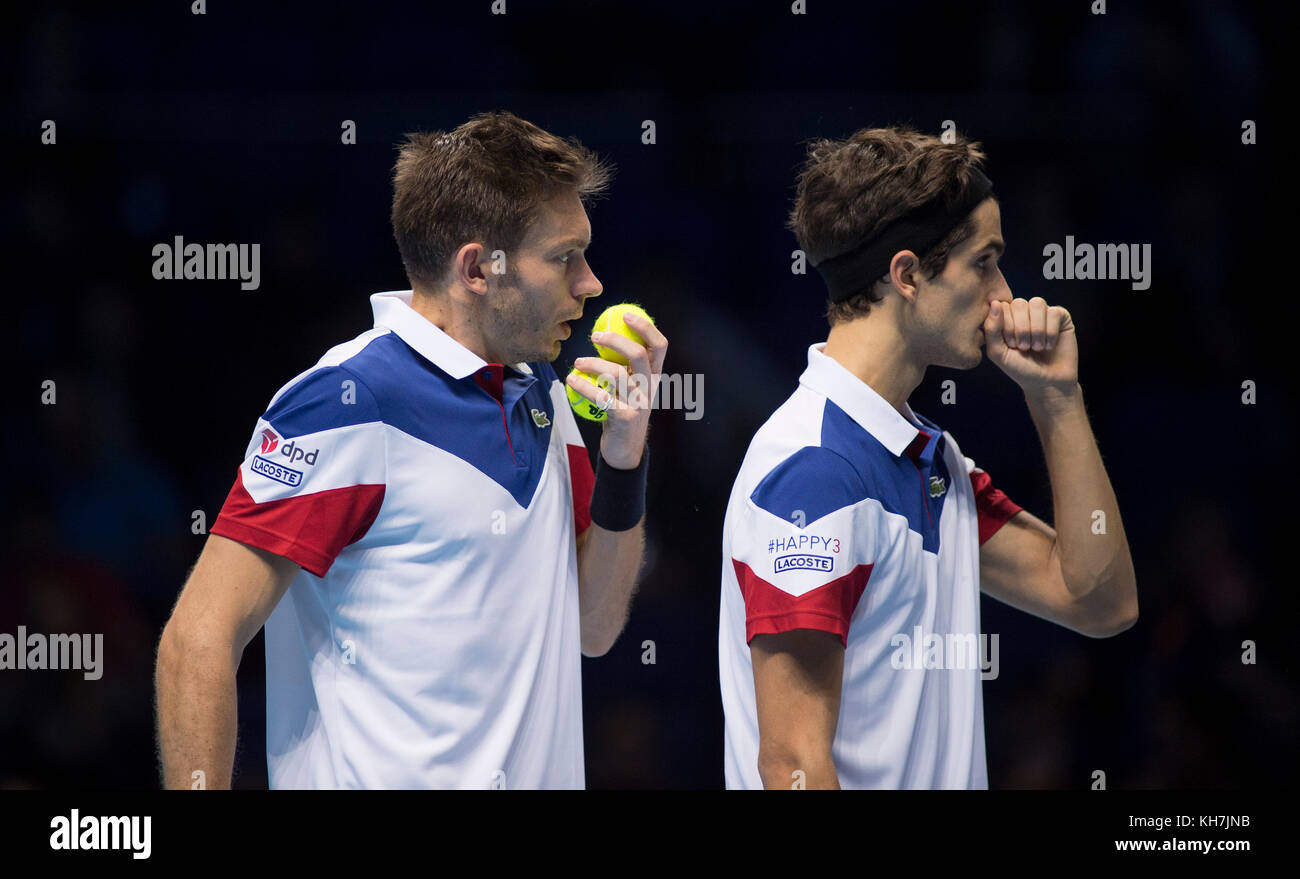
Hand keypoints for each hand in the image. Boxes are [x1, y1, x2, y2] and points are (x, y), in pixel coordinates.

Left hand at [566, 311, 668, 468]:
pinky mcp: (625, 418)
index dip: (645, 327)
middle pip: (638, 355)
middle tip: (594, 336)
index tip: (626, 315)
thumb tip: (604, 335)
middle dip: (615, 340)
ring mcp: (639, 404)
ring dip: (593, 363)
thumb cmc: (622, 412)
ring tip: (577, 362)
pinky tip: (571, 380)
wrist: (624, 450)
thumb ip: (625, 366)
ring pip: (617, 374)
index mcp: (655, 377)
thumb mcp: (630, 388)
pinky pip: (602, 396)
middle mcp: (650, 388)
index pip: (660, 345)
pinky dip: (584, 386)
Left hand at [984, 296, 1078, 397]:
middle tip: (1024, 348)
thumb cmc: (1020, 369)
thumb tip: (995, 303)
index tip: (1011, 346)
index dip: (1006, 327)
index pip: (1002, 306)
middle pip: (1019, 303)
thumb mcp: (998, 353)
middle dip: (1021, 329)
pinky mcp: (1061, 317)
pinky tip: (1049, 345)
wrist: (1046, 384)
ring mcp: (1042, 313)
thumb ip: (991, 329)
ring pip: (1037, 303)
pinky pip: (1054, 312)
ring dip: (1036, 329)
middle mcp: (1024, 312)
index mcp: (1006, 318)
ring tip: (1037, 347)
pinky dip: (1050, 332)